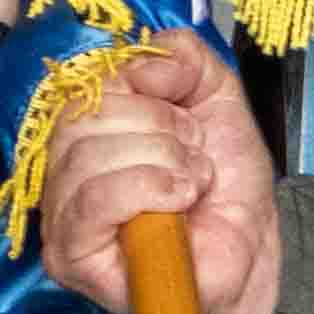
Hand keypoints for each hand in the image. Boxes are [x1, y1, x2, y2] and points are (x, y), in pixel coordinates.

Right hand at [44, 31, 283, 313]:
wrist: (254, 247)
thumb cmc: (226, 184)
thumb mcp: (214, 94)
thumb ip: (183, 55)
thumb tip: (146, 66)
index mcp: (87, 132)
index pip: (87, 85)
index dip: (141, 87)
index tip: (188, 115)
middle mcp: (63, 172)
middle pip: (81, 118)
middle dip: (156, 127)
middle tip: (193, 155)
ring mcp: (60, 218)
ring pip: (87, 157)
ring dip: (160, 161)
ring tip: (192, 183)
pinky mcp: (70, 258)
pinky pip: (93, 199)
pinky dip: (146, 189)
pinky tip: (179, 200)